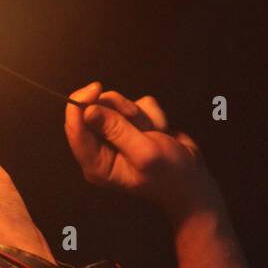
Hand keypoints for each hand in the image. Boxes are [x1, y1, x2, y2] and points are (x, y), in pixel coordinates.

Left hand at [65, 81, 220, 222]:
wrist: (193, 179)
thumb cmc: (170, 174)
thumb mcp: (145, 153)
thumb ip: (117, 131)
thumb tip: (88, 110)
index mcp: (96, 163)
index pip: (75, 129)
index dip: (80, 104)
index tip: (95, 88)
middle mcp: (101, 149)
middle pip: (94, 110)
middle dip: (121, 111)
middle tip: (142, 127)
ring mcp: (116, 135)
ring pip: (116, 103)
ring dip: (140, 115)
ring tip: (154, 134)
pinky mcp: (132, 124)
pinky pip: (136, 103)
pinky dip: (151, 114)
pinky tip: (160, 131)